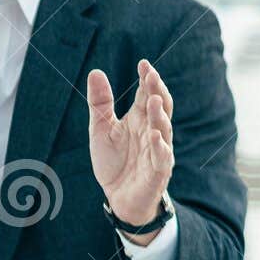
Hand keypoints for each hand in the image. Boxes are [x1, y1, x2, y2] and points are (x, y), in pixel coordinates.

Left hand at [87, 60, 173, 241]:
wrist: (119, 196)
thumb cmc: (114, 161)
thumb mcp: (101, 128)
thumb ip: (101, 102)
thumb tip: (96, 71)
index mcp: (140, 119)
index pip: (147, 94)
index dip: (147, 80)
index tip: (143, 63)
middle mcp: (153, 131)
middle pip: (160, 107)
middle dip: (157, 91)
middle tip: (152, 76)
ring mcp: (158, 150)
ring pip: (163, 129)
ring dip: (158, 115)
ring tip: (152, 100)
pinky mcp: (158, 170)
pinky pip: (162, 156)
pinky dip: (159, 146)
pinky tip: (154, 135)